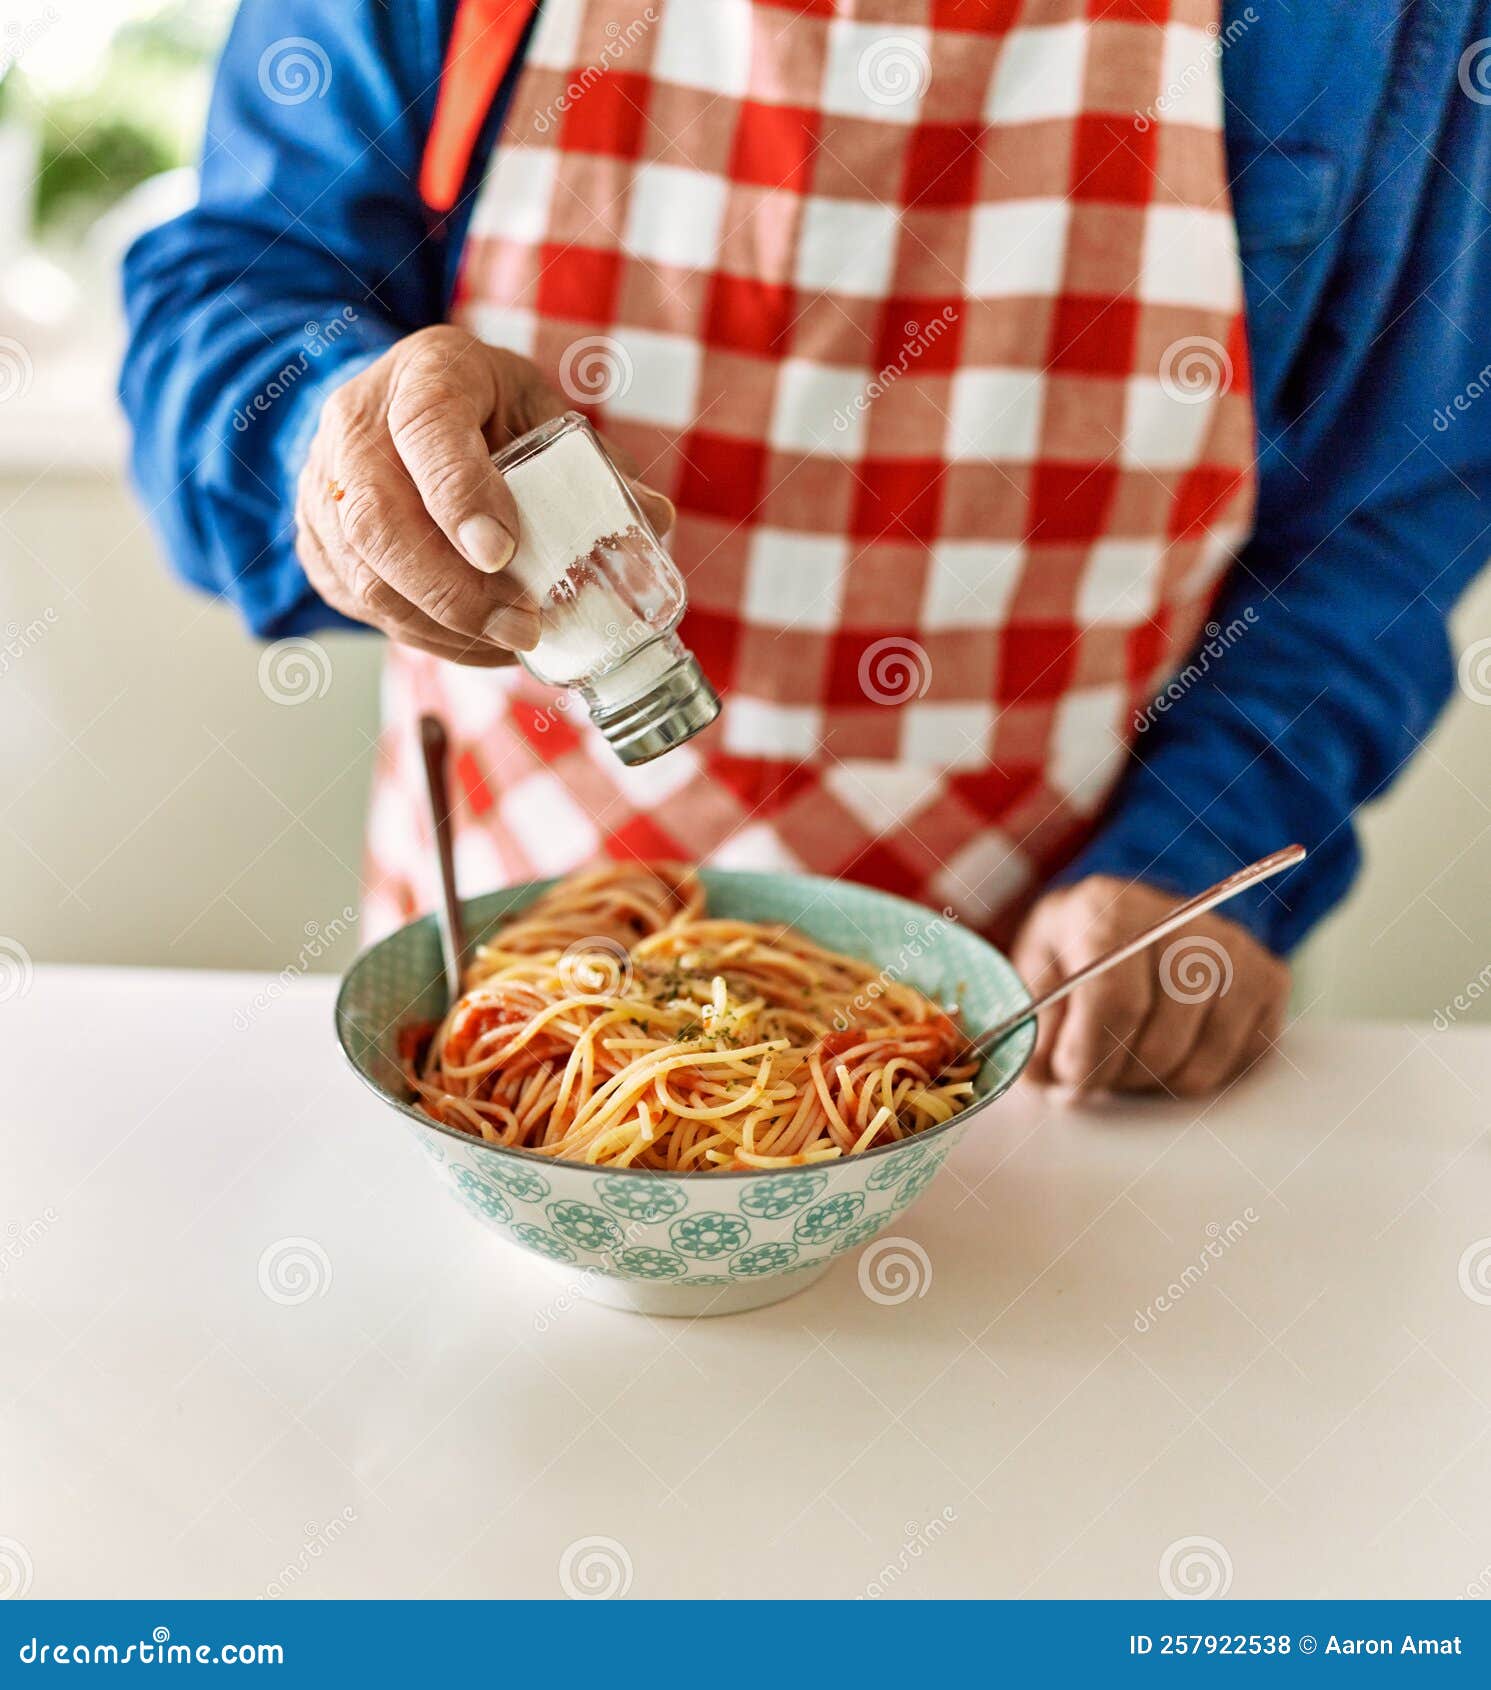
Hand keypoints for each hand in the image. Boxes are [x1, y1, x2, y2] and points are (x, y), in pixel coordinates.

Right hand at [294, 326, 673, 663]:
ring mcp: (323, 489)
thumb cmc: (479, 408)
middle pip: (381, 521)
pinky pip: (367, 607)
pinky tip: (481, 644)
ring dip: (446, 626)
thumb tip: (655, 519)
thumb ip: (591, 461)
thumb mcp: (535, 408)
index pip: (426, 431)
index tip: (501, 551)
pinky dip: (431, 637)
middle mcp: (356, 427)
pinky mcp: (318, 546)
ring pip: (369, 577)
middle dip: (456, 590)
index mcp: (423, 373)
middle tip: (525, 624)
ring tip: (514, 642)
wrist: (390, 408)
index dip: (459, 495)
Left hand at [1011, 876, 1289, 1097]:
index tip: (1070, 1077)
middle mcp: (1182, 918)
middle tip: (1094, 1072)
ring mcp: (1234, 947)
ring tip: (1127, 1058)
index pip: (1113, 998)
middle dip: (1116, 1076)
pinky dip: (1196, 1074)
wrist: (1135, 922)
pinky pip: (1237, 1065)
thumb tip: (1046, 1071)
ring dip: (1153, 1083)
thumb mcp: (1036, 972)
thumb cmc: (1076, 951)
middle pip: (1159, 1041)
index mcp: (1109, 908)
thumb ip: (1033, 1022)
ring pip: (1198, 1065)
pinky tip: (1170, 1046)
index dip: (1088, 1054)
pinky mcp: (1269, 979)